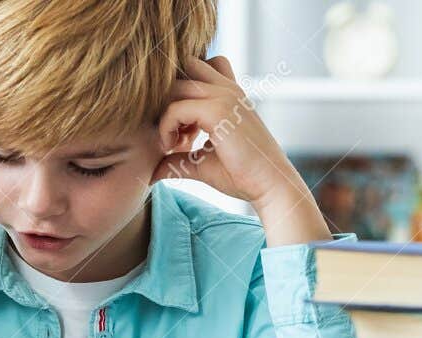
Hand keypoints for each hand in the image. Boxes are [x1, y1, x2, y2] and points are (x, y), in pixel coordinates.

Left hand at [154, 56, 309, 206]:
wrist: (270, 186)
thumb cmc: (241, 175)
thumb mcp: (201, 162)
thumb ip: (177, 159)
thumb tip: (151, 172)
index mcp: (228, 93)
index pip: (195, 66)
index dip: (177, 91)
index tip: (179, 128)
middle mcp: (227, 89)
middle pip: (181, 68)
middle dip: (166, 96)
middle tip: (169, 129)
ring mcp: (224, 96)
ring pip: (174, 86)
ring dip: (164, 113)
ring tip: (171, 142)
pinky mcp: (219, 111)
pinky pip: (176, 108)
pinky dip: (166, 127)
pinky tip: (173, 147)